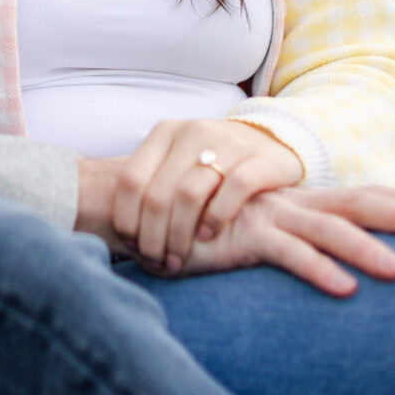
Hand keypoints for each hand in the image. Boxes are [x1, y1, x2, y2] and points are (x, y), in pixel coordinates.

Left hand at [111, 119, 303, 271]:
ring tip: (179, 258)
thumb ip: (153, 187)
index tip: (132, 247)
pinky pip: (232, 190)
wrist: (270, 143)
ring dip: (179, 235)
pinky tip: (208, 237)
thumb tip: (123, 234)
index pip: (130, 180)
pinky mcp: (258, 159)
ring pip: (189, 194)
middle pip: (157, 194)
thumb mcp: (178, 165)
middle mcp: (191, 133)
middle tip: (157, 261)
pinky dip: (215, 219)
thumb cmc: (214, 164)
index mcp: (164, 133)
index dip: (126, 219)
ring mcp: (225, 142)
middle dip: (152, 237)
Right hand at [180, 185, 394, 296]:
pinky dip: (319, 269)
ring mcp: (267, 212)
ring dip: (368, 250)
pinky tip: (345, 288)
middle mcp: (286, 200)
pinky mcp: (242, 231)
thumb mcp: (244, 229)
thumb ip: (276, 233)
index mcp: (292, 198)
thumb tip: (312, 249)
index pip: (354, 195)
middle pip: (355, 203)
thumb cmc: (193, 222)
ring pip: (329, 229)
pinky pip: (288, 251)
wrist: (141, 203)